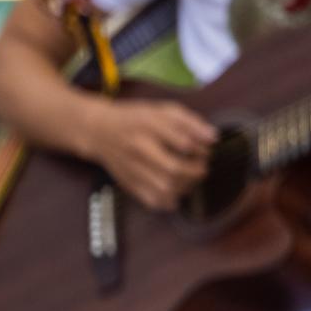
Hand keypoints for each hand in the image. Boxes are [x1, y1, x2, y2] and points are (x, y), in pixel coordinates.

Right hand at [88, 98, 222, 214]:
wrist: (98, 131)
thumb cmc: (135, 119)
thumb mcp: (162, 110)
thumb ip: (189, 122)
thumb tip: (212, 138)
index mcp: (149, 128)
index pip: (184, 144)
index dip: (202, 149)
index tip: (205, 148)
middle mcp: (139, 150)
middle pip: (174, 170)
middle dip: (196, 171)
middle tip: (201, 166)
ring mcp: (132, 169)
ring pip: (165, 189)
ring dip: (186, 187)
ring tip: (189, 178)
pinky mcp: (128, 183)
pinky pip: (153, 200)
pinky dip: (169, 200)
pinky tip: (174, 191)